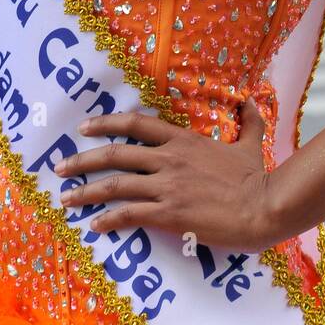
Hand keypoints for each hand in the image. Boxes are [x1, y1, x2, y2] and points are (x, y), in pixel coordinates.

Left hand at [54, 98, 277, 251]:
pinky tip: (95, 225)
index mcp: (183, 140)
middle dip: (83, 160)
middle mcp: (169, 159)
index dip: (106, 123)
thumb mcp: (251, 142)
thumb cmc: (257, 176)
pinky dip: (108, 219)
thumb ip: (248, 120)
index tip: (84, 127)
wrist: (265, 206)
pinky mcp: (170, 215)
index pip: (136, 124)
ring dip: (86, 191)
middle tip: (60, 167)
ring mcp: (167, 187)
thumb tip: (252, 99)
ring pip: (116, 185)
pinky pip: (131, 215)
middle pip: (116, 153)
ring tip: (65, 198)